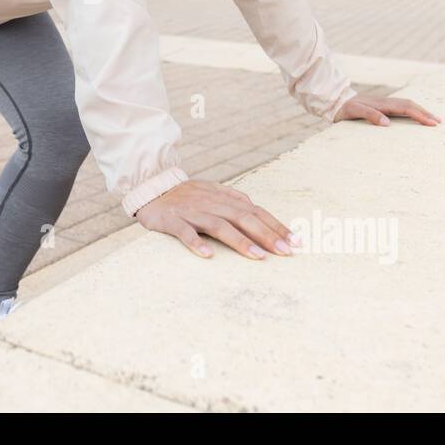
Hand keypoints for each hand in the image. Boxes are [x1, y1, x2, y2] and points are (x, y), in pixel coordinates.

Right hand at [134, 179, 298, 259]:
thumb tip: (254, 206)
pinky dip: (196, 243)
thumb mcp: (210, 191)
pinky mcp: (171, 220)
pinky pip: (185, 232)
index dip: (275, 225)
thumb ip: (231, 197)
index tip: (295, 241)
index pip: (255, 211)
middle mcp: (210, 203)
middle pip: (243, 218)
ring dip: (240, 241)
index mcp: (222, 197)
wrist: (149, 188)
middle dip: (266, 235)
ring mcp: (191, 211)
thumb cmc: (184, 195)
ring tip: (258, 257)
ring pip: (219, 225)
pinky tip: (208, 256)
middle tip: (285, 252)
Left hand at [336, 93, 439, 126]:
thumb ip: (370, 115)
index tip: (433, 123)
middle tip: (439, 122)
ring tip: (432, 120)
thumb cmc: (346, 108)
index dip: (421, 115)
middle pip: (411, 105)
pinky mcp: (382, 107)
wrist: (336, 102)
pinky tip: (415, 117)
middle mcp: (387, 102)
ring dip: (421, 111)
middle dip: (426, 113)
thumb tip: (387, 124)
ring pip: (408, 105)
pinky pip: (401, 108)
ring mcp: (385, 104)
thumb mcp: (355, 112)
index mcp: (383, 104)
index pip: (407, 108)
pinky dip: (412, 112)